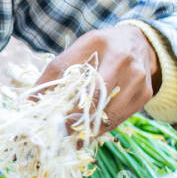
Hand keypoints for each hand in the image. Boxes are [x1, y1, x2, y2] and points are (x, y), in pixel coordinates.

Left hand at [38, 25, 160, 133]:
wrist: (140, 42)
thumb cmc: (103, 46)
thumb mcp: (80, 48)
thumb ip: (56, 70)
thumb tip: (31, 99)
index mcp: (106, 49)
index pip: (87, 83)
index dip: (69, 103)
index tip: (53, 117)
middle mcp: (127, 65)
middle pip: (99, 101)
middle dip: (78, 120)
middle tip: (61, 132)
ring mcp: (139, 82)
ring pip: (110, 115)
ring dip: (90, 128)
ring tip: (72, 135)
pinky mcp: (145, 95)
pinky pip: (120, 119)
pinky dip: (102, 127)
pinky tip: (89, 130)